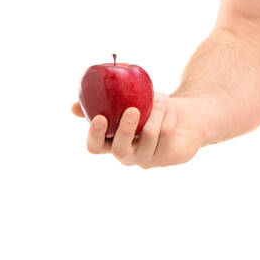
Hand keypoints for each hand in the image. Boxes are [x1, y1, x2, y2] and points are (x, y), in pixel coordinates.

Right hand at [71, 92, 209, 168]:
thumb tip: (73, 107)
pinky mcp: (170, 157)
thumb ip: (104, 103)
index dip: (95, 135)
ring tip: (161, 102)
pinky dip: (169, 116)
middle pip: (120, 150)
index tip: (99, 118)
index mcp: (113, 142)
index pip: (95, 147)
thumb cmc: (152, 109)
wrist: (186, 115)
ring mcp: (149, 159)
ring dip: (156, 112)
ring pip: (149, 135)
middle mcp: (129, 155)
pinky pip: (166, 134)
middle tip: (132, 109)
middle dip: (126, 129)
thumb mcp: (129, 101)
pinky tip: (171, 111)